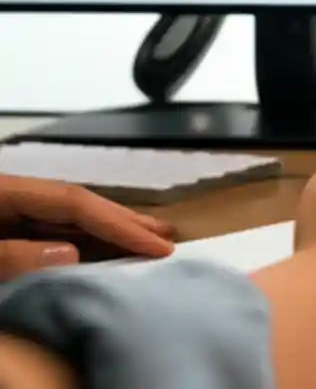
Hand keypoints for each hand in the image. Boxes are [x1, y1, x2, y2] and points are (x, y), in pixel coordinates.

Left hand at [0, 175, 175, 279]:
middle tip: (168, 236)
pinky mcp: (6, 228)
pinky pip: (52, 231)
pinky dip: (84, 240)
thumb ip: (12, 255)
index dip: (118, 223)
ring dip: (109, 229)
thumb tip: (71, 255)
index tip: (158, 246)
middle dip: (124, 219)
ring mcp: (10, 211)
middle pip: (79, 203)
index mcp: (6, 192)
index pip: (75, 203)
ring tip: (148, 238)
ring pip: (68, 216)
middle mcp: (16, 196)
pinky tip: (103, 248)